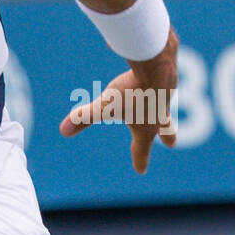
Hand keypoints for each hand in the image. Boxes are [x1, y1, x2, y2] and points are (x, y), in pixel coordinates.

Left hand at [60, 28, 178, 173]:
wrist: (157, 65)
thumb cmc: (131, 91)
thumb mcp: (105, 106)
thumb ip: (85, 116)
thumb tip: (63, 130)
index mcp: (146, 127)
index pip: (142, 149)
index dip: (139, 159)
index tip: (140, 170)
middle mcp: (160, 114)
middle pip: (167, 130)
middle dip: (168, 137)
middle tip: (170, 143)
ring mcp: (167, 96)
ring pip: (165, 104)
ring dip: (162, 107)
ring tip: (156, 103)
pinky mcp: (169, 77)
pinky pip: (163, 82)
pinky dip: (158, 82)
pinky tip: (150, 73)